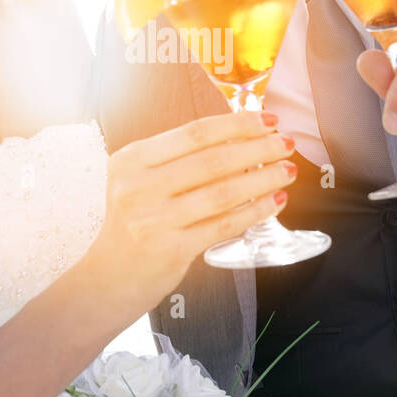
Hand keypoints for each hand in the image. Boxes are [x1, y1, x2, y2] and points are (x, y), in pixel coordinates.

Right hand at [89, 110, 295, 307]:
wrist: (110, 275)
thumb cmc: (136, 221)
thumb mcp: (141, 179)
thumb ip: (180, 159)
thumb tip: (242, 138)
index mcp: (132, 159)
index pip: (195, 133)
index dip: (237, 124)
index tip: (267, 120)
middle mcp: (138, 186)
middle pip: (212, 160)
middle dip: (258, 149)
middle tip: (285, 144)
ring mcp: (154, 219)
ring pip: (222, 192)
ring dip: (262, 179)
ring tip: (286, 171)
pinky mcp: (171, 249)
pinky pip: (223, 224)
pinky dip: (254, 211)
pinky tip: (274, 201)